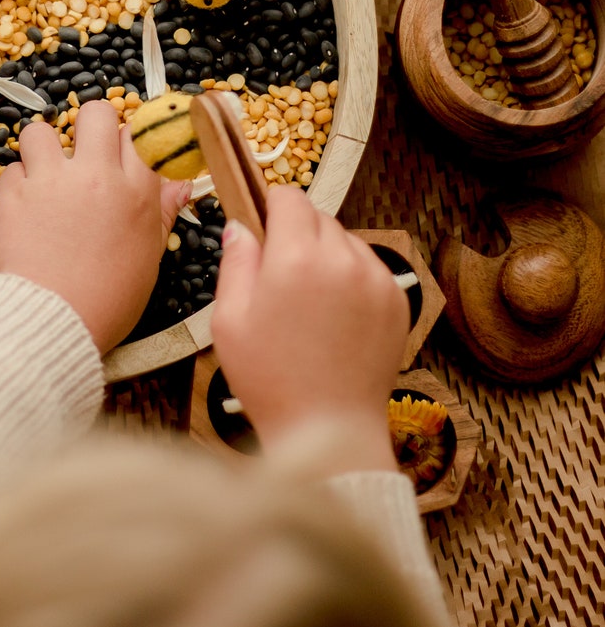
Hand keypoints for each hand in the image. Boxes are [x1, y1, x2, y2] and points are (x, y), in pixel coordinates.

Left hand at [0, 100, 188, 353]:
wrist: (48, 324)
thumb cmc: (106, 302)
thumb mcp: (147, 259)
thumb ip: (161, 213)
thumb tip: (180, 184)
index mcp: (134, 192)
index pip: (140, 134)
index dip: (131, 138)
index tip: (124, 150)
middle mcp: (94, 176)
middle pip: (96, 113)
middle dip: (91, 125)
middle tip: (85, 153)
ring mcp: (50, 181)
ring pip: (42, 131)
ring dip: (43, 149)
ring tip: (46, 175)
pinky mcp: (12, 194)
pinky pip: (12, 169)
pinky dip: (18, 185)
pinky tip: (25, 209)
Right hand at [210, 186, 407, 471]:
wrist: (328, 429)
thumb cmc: (269, 377)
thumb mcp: (229, 318)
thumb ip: (236, 262)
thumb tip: (241, 227)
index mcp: (296, 257)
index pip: (289, 197)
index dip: (271, 206)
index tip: (263, 227)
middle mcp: (342, 259)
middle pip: (318, 216)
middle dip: (297, 233)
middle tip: (281, 274)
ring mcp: (376, 280)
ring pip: (345, 240)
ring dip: (326, 254)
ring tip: (310, 300)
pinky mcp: (397, 301)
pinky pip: (369, 268)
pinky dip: (351, 278)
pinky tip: (335, 315)